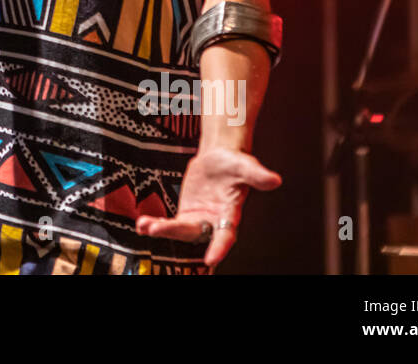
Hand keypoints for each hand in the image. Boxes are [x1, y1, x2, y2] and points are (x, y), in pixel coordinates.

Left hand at [135, 146, 280, 268]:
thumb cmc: (236, 163)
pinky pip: (171, 224)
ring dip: (161, 230)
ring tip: (144, 226)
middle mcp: (214, 222)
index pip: (226, 235)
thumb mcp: (246, 165)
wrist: (220, 158)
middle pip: (194, 233)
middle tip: (155, 229)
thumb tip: (275, 180)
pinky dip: (157, 225)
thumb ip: (257, 175)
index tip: (211, 259)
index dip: (219, 247)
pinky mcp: (186, 215)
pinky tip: (142, 225)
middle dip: (174, 232)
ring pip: (179, 231)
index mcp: (230, 213)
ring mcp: (199, 220)